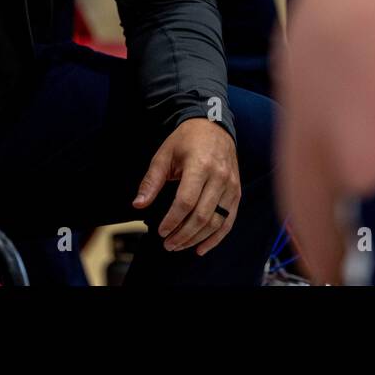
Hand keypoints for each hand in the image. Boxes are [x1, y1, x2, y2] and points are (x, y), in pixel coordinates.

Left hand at [133, 118, 239, 256]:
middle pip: (202, 215)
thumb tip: (138, 204)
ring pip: (216, 221)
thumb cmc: (186, 140)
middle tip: (168, 244)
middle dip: (183, 235)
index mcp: (199, 165)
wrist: (214, 126)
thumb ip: (151, 181)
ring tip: (180, 246)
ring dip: (197, 238)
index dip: (173, 220)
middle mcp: (219, 177)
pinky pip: (229, 220)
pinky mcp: (236, 192)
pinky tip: (201, 248)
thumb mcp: (164, 155)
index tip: (161, 232)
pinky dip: (216, 238)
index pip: (186, 201)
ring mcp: (230, 185)